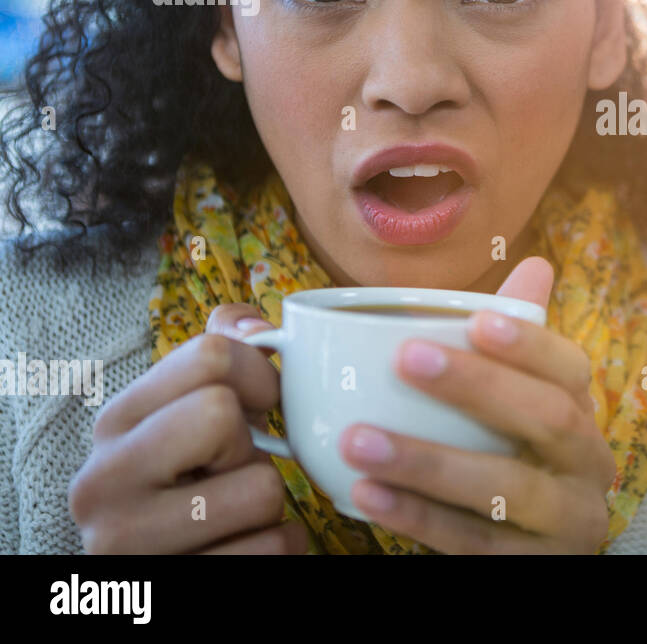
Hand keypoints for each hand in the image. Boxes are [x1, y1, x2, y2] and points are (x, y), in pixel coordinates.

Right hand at [68, 304, 308, 553]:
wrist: (164, 567)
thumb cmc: (193, 478)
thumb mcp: (196, 409)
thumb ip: (225, 352)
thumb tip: (257, 326)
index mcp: (114, 423)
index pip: (209, 355)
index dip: (260, 374)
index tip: (261, 403)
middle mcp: (101, 482)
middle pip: (220, 413)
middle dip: (250, 444)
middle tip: (230, 470)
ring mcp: (126, 544)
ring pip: (260, 488)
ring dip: (267, 504)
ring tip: (232, 513)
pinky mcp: (172, 588)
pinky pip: (274, 547)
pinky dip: (277, 545)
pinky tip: (239, 547)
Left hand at [338, 257, 615, 552]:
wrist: (529, 557)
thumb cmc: (513, 466)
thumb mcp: (517, 411)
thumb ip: (517, 346)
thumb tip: (536, 264)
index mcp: (581, 415)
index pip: (570, 369)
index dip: (529, 344)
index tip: (475, 319)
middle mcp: (589, 466)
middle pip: (551, 420)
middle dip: (479, 387)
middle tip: (405, 358)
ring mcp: (570, 524)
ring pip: (508, 488)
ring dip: (429, 461)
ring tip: (358, 439)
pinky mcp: (536, 569)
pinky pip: (476, 544)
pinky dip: (419, 518)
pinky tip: (367, 495)